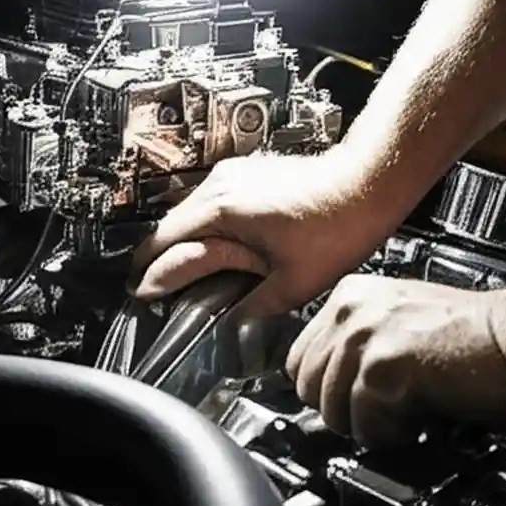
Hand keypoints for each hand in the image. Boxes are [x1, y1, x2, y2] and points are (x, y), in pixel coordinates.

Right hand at [130, 151, 396, 315]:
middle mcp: (220, 188)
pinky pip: (207, 201)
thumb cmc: (337, 227)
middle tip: (147, 285)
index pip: (164, 245)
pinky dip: (198, 224)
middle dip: (154, 257)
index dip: (148, 273)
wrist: (365, 183)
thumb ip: (253, 309)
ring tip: (171, 268)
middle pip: (168, 226)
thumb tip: (230, 332)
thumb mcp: (294, 283)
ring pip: (186, 211)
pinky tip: (206, 243)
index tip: (140, 294)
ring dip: (176, 239)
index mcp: (222, 213)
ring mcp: (232, 175)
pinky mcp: (246, 173)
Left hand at [285, 274, 505, 445]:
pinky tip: (422, 418)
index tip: (354, 400)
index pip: (299, 360)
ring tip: (410, 412)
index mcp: (350, 296)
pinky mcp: (385, 370)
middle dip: (346, 411)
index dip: (327, 391)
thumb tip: (330, 390)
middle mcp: (351, 311)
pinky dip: (394, 436)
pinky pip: (366, 427)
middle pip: (310, 390)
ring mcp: (365, 339)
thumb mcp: (400, 322)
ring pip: (334, 413)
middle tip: (388, 411)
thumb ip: (359, 346)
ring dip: (372, 426)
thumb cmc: (478, 337)